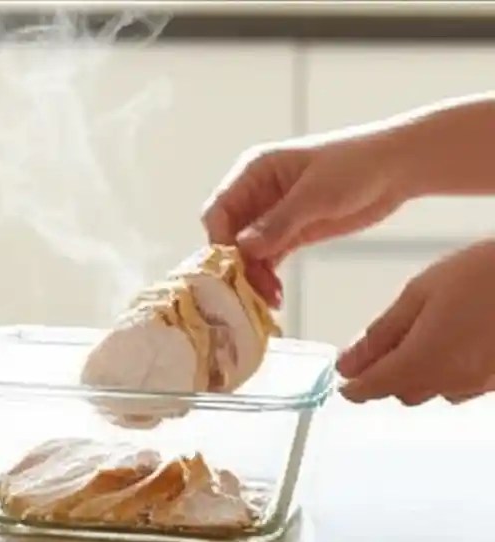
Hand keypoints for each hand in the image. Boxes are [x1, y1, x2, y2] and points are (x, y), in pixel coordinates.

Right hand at [200, 129, 413, 307]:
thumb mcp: (317, 194)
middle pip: (228, 235)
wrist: (398, 168)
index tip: (234, 269)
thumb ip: (279, 221)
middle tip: (252, 292)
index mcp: (254, 172)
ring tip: (269, 299)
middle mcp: (256, 193)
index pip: (219, 211)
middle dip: (237, 264)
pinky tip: (275, 295)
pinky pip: (267, 259)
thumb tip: (243, 247)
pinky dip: (267, 277)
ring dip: (253, 276)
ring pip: (246, 252)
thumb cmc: (357, 166)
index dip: (221, 241)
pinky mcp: (290, 232)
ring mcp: (271, 215)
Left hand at [338, 239, 494, 405]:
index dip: (353, 385)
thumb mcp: (420, 294)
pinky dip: (450, 369)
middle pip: (402, 392)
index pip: (372, 388)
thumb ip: (381, 335)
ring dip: (421, 372)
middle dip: (388, 372)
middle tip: (388, 340)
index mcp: (421, 361)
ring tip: (430, 330)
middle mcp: (450, 382)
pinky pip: (463, 384)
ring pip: (434, 390)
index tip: (345, 376)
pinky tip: (460, 338)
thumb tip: (349, 364)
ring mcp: (479, 385)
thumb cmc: (484, 275)